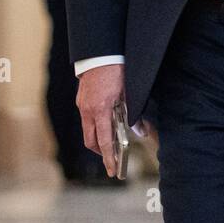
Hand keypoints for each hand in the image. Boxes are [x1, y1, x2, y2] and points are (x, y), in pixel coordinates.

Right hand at [76, 63, 125, 177]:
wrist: (100, 52)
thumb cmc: (116, 70)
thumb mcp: (129, 92)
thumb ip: (134, 114)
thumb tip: (142, 132)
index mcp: (100, 110)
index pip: (104, 141)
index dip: (109, 158)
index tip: (113, 170)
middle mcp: (88, 110)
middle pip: (91, 140)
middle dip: (101, 152)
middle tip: (112, 159)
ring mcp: (82, 105)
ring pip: (88, 130)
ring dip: (97, 139)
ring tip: (110, 142)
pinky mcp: (81, 99)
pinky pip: (87, 119)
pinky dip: (95, 126)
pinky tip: (105, 123)